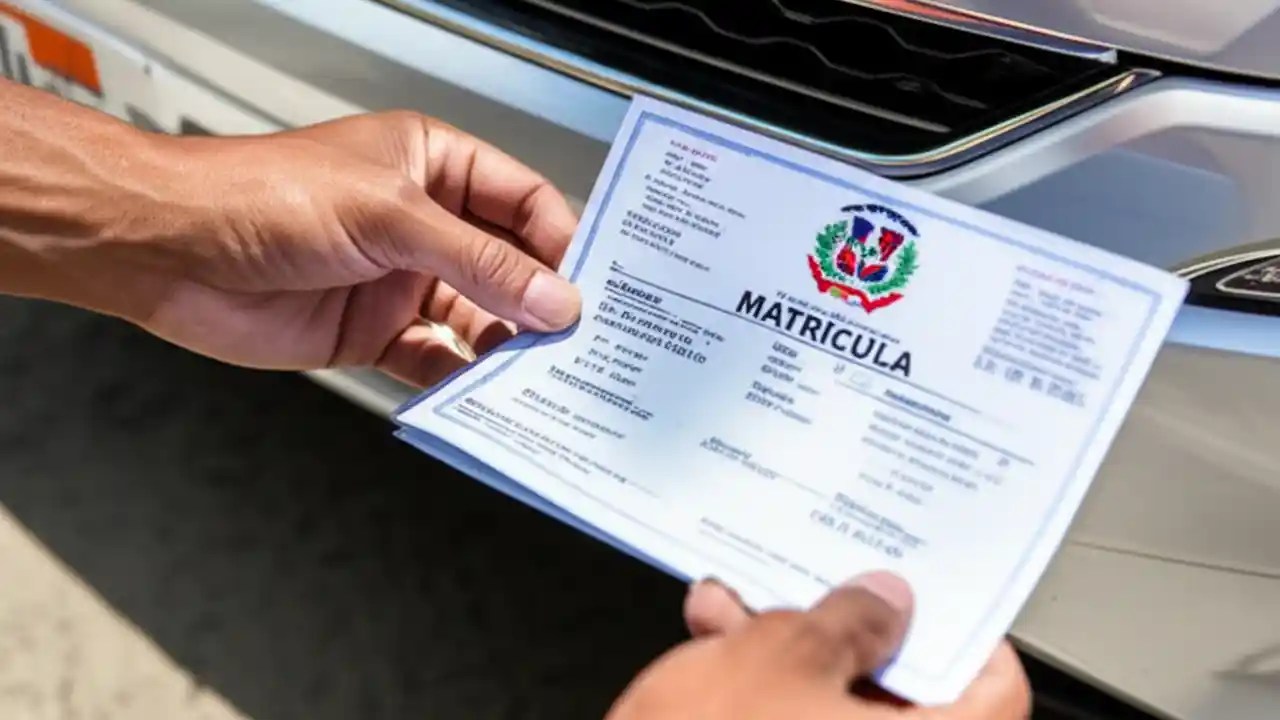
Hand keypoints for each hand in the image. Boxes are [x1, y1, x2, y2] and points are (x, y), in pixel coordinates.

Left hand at [87, 111, 582, 385]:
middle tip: (579, 341)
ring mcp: (399, 280)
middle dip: (542, 302)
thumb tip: (552, 297)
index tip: (592, 286)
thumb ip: (477, 261)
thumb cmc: (260, 196)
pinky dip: (461, 380)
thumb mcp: (389, 216)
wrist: (171, 251)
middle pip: (508, 266)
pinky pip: (435, 359)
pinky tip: (482, 394)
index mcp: (432, 166)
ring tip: (541, 374)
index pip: (524, 202)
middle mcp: (423, 223)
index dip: (561, 242)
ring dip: (507, 347)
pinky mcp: (373, 332)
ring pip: (478, 318)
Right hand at [606, 573, 1030, 719]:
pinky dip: (765, 697)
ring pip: (840, 714)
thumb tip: (883, 599)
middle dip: (847, 631)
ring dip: (792, 655)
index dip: (962, 629)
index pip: (996, 689)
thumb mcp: (780, 653)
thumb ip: (846, 617)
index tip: (926, 595)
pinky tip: (714, 650)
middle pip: (907, 697)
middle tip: (818, 590)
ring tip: (735, 610)